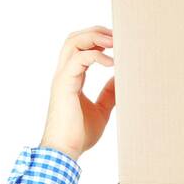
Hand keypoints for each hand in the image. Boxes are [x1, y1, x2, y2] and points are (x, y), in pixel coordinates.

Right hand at [40, 26, 115, 159]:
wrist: (65, 151)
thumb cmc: (80, 134)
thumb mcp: (101, 110)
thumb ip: (109, 94)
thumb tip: (121, 80)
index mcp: (71, 78)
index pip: (80, 48)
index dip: (97, 40)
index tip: (117, 41)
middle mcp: (64, 74)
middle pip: (74, 39)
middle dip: (96, 32)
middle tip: (118, 35)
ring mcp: (62, 77)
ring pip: (73, 43)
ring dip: (95, 37)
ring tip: (115, 41)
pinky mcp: (64, 85)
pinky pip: (78, 60)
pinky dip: (96, 56)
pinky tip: (112, 63)